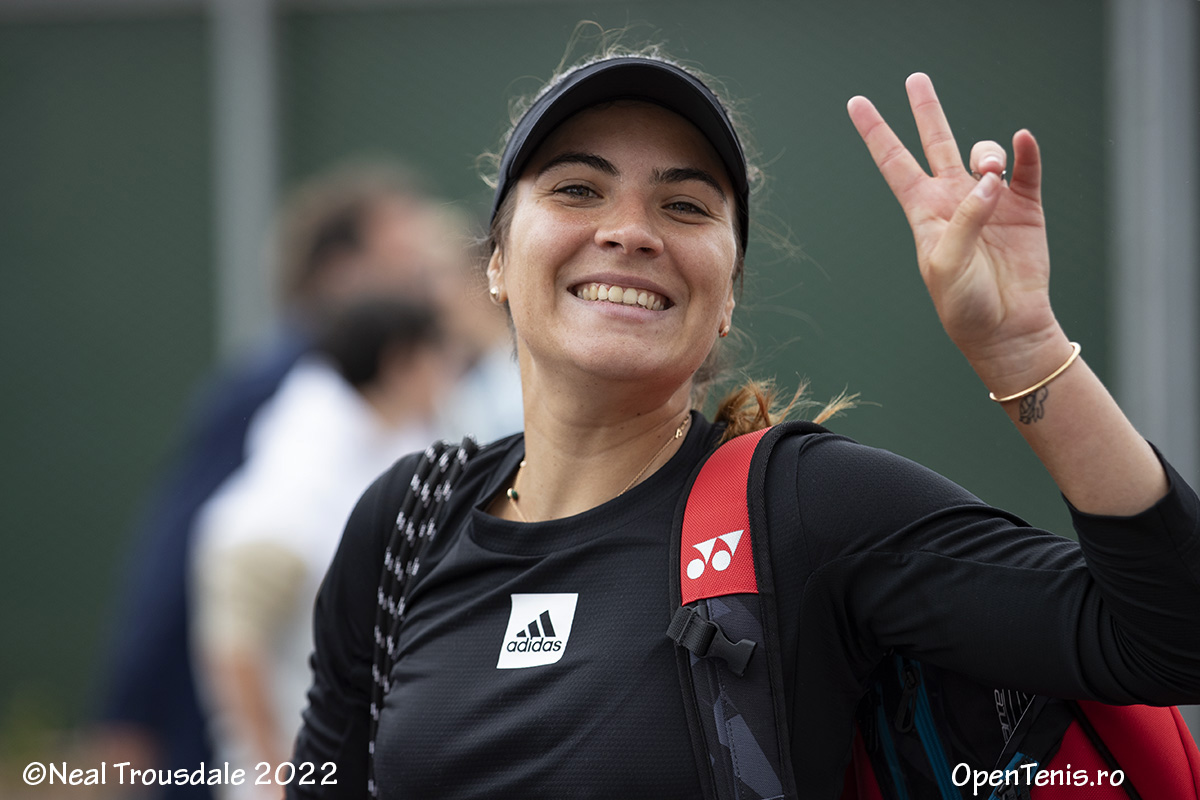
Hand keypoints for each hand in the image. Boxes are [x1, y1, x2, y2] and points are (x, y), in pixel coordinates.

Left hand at [847, 73, 1061, 374]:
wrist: (1006, 328)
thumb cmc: (964, 304)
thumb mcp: (947, 264)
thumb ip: (964, 219)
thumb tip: (991, 179)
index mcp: (924, 211)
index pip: (894, 162)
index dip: (876, 132)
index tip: (856, 103)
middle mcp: (954, 199)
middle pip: (937, 143)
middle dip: (927, 110)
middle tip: (916, 79)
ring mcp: (991, 200)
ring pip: (984, 154)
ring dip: (987, 154)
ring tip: (991, 175)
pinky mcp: (1025, 207)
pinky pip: (1027, 168)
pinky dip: (1026, 152)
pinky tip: (1022, 142)